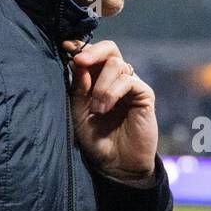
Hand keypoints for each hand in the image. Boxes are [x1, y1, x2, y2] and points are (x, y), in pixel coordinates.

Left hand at [64, 39, 157, 185]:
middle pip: (109, 49)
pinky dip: (113, 92)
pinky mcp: (144, 95)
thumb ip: (78, 87)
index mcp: (97, 79)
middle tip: (80, 61)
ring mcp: (131, 85)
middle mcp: (115, 78)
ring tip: (96, 109)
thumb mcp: (78, 112)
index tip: (65, 46)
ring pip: (117, 64)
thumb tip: (77, 61)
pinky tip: (105, 109)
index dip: (80, 46)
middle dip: (92, 51)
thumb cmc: (95, 139)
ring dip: (101, 85)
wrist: (116, 164)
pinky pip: (129, 81)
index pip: (92, 53)